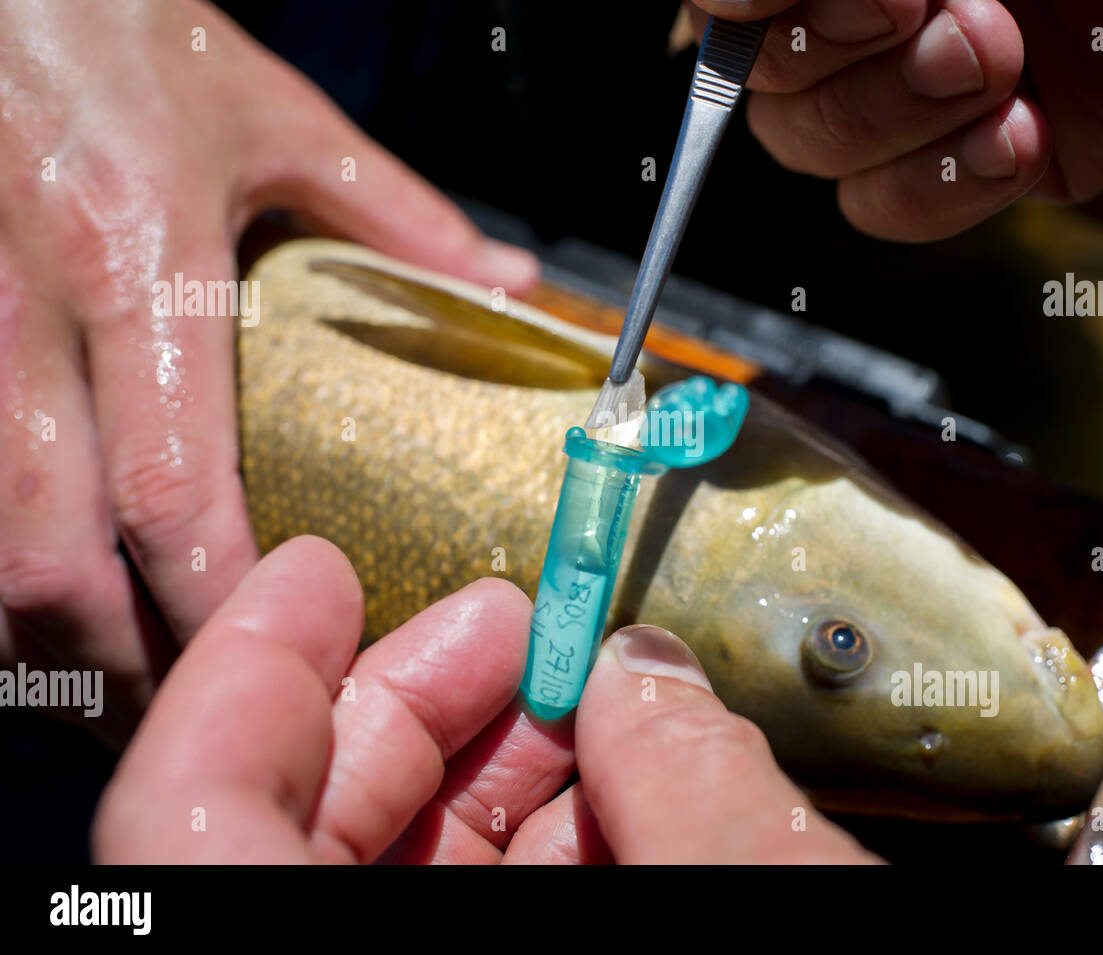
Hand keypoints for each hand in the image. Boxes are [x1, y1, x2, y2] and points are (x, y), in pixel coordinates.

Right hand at [0, 0, 537, 741]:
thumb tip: (506, 286)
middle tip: (185, 712)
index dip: (214, 600)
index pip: (171, 485)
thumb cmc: (124, 28)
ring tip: (104, 684)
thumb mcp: (275, 113)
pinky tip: (26, 602)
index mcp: (140, 260)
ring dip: (31, 640)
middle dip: (111, 662)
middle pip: (46, 552)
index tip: (273, 661)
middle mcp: (24, 308)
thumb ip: (396, 213)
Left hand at [93, 537, 878, 862]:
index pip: (190, 816)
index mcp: (316, 946)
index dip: (248, 671)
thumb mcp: (737, 898)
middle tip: (521, 618)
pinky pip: (483, 900)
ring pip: (412, 864)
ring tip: (606, 695)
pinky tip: (630, 789)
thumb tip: (657, 684)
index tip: (315, 565)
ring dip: (513, 769)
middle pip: (316, 814)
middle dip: (423, 698)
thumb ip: (693, 799)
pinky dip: (549, 840)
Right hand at [688, 0, 1102, 238]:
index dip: (750, 6)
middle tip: (972, 23)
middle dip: (850, 61)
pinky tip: (1020, 142)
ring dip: (898, 124)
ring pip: (813, 153)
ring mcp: (923, 89)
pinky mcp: (977, 161)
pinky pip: (888, 212)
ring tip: (1006, 73)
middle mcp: (879, 6)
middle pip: (759, 79)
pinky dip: (939, 192)